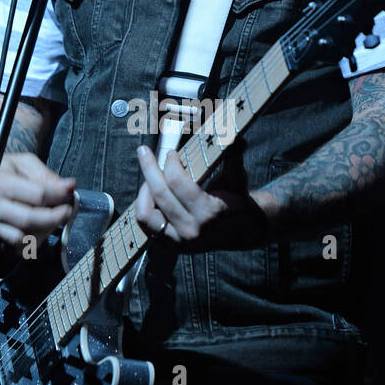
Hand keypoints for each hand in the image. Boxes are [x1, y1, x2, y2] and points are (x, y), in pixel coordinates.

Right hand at [0, 147, 75, 252]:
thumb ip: (46, 175)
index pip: (37, 195)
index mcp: (1, 183)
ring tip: (52, 219)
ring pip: (22, 238)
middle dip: (54, 217)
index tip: (70, 193)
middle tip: (66, 210)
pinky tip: (39, 229)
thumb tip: (69, 186)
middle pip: (29, 219)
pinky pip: (16, 249)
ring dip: (44, 231)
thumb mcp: (23, 162)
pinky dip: (31, 242)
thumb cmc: (2, 170)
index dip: (59, 195)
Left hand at [134, 144, 273, 251]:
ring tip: (149, 176)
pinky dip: (144, 206)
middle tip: (144, 152)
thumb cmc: (236, 201)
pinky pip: (145, 225)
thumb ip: (234, 159)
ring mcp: (178, 241)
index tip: (171, 153)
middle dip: (149, 168)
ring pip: (145, 213)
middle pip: (159, 195)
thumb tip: (235, 138)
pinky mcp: (169, 246)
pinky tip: (150, 192)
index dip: (171, 163)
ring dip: (143, 190)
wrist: (240, 232)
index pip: (178, 183)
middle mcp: (191, 231)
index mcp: (209, 213)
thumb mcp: (237, 179)